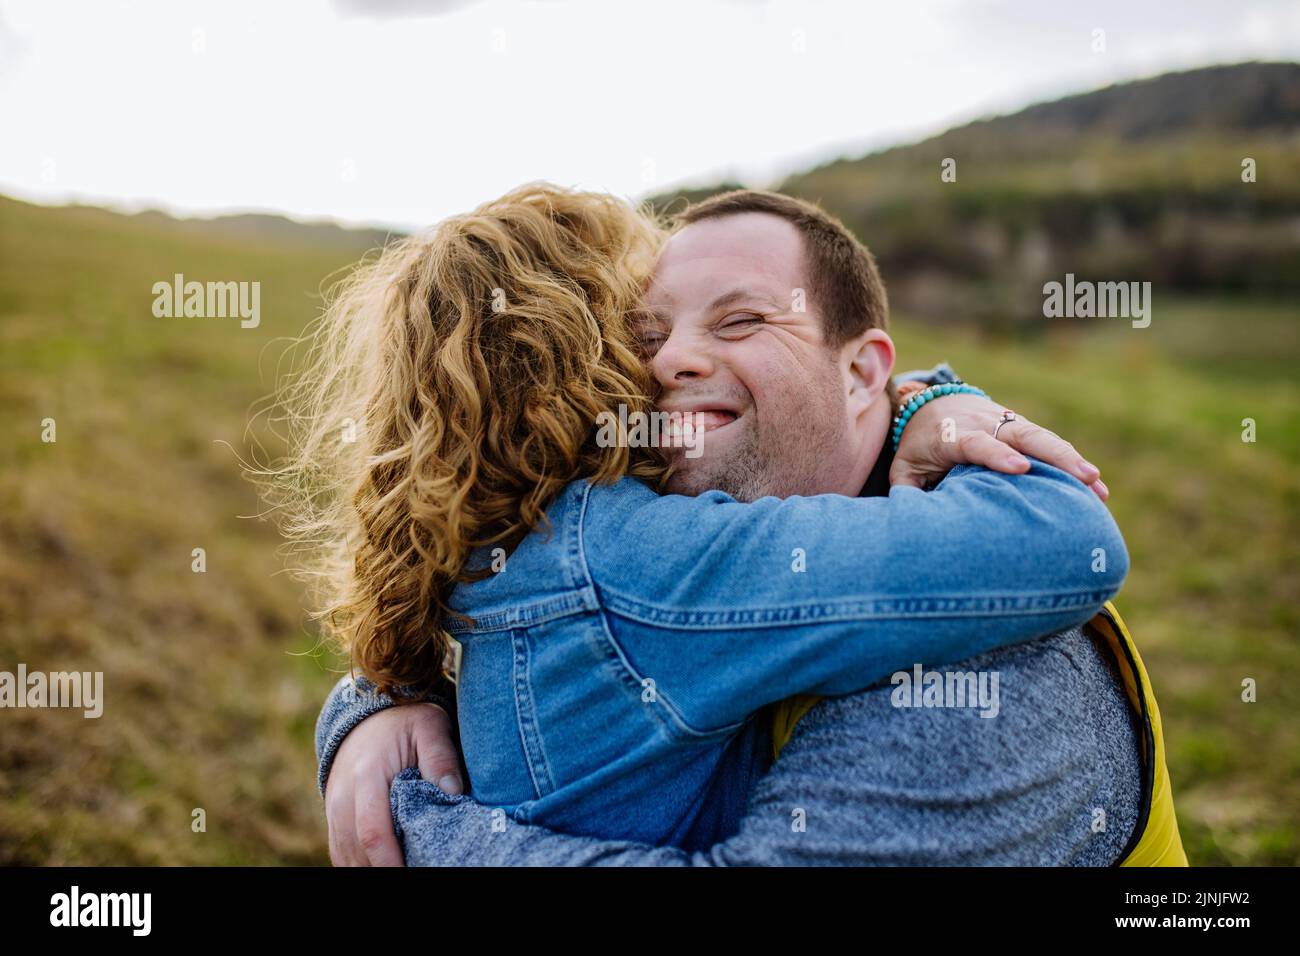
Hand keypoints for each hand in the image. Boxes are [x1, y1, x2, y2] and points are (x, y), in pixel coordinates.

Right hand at [324, 703, 462, 866]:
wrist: (369, 718)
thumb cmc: (406, 723)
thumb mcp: (429, 728)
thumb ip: (440, 757)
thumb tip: (453, 792)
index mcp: (367, 775)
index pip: (373, 831)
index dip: (391, 861)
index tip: (414, 871)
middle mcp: (343, 796)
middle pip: (358, 851)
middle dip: (383, 868)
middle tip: (418, 868)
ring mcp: (334, 809)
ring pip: (346, 856)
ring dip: (371, 868)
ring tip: (406, 867)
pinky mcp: (334, 818)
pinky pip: (341, 852)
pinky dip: (360, 864)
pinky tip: (385, 864)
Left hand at [889, 392, 1107, 499]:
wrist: (933, 405)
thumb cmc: (917, 446)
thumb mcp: (905, 467)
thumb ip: (908, 492)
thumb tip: (910, 521)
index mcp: (953, 433)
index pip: (977, 442)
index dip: (997, 454)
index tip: (1020, 468)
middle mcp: (986, 423)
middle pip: (1024, 435)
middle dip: (1055, 456)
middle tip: (1085, 478)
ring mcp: (1008, 423)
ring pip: (1043, 438)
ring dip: (1072, 461)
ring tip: (1098, 488)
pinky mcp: (1022, 429)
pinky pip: (1049, 444)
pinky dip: (1071, 462)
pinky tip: (1095, 486)